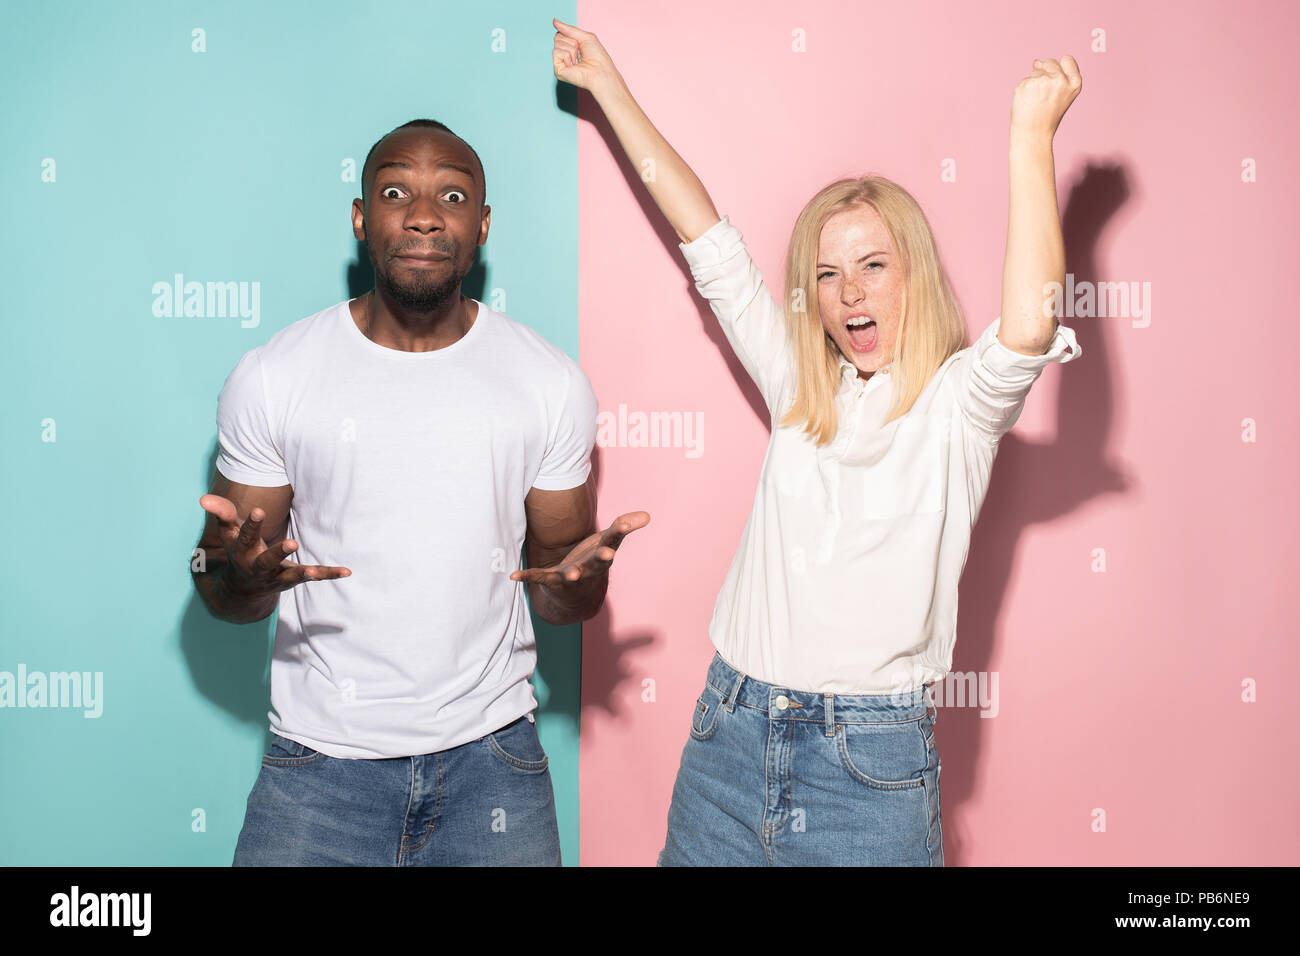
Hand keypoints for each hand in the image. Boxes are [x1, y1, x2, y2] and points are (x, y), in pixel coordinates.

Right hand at [198, 494, 351, 594]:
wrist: (244, 588)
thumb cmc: (238, 551)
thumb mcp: (229, 532)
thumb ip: (222, 513)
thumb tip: (203, 498)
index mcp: (243, 552)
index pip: (245, 537)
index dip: (251, 524)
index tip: (258, 510)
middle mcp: (259, 567)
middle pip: (267, 561)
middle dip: (278, 552)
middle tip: (293, 543)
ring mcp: (278, 576)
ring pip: (291, 575)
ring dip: (304, 573)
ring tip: (314, 572)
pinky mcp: (294, 579)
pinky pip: (314, 577)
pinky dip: (330, 574)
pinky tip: (346, 572)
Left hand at [509, 511, 648, 590]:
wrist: (575, 596)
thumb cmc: (593, 561)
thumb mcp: (608, 542)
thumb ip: (624, 526)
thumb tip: (647, 515)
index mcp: (603, 555)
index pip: (613, 540)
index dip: (620, 531)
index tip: (625, 523)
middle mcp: (589, 568)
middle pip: (597, 563)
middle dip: (602, 560)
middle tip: (608, 556)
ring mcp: (571, 576)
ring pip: (573, 575)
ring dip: (572, 575)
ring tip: (572, 574)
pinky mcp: (552, 581)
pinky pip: (539, 578)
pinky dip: (527, 576)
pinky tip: (513, 575)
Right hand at [552, 18, 620, 93]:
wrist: (600, 71)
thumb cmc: (597, 56)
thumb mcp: (585, 37)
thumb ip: (569, 29)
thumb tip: (555, 21)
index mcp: (571, 48)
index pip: (562, 33)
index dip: (570, 35)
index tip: (580, 43)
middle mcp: (565, 55)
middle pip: (558, 37)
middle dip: (571, 42)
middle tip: (579, 52)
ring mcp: (561, 63)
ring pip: (557, 44)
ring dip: (571, 49)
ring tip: (578, 60)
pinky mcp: (558, 70)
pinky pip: (556, 52)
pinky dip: (567, 56)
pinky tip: (573, 65)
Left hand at [1010, 56, 1081, 138]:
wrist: (1033, 133)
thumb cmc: (1047, 115)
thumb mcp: (1061, 95)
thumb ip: (1055, 76)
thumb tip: (1037, 62)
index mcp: (1074, 82)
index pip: (1067, 59)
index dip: (1059, 67)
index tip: (1055, 80)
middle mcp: (1061, 80)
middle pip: (1050, 62)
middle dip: (1045, 73)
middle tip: (1044, 94)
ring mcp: (1044, 81)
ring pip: (1035, 70)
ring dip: (1033, 82)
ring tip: (1036, 100)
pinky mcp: (1028, 84)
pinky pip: (1024, 80)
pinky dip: (1023, 89)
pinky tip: (1027, 101)